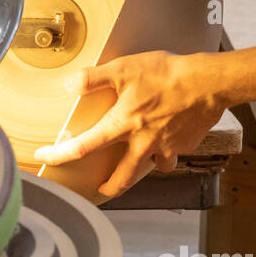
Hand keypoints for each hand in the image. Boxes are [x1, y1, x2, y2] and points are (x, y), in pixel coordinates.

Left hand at [34, 51, 223, 197]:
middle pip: (121, 179)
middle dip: (109, 187)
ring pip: (150, 169)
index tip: (46, 157)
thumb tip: (68, 84)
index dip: (59, 155)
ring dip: (141, 169)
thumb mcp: (124, 68)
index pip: (82, 148)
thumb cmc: (167, 74)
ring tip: (137, 162)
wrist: (210, 83)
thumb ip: (93, 78)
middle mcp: (142, 143)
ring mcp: (165, 147)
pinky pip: (171, 155)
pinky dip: (166, 152)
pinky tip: (165, 140)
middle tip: (101, 188)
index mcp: (122, 125)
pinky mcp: (184, 145)